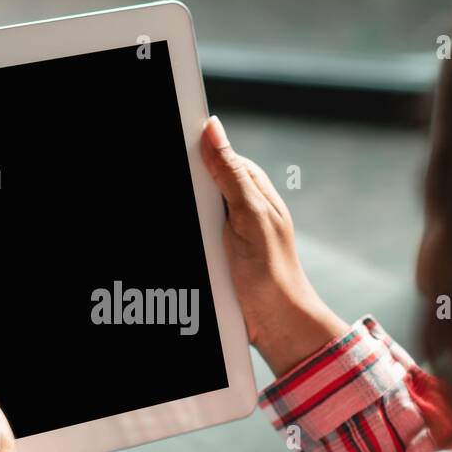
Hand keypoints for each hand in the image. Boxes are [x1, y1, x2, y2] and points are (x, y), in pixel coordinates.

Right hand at [200, 116, 349, 375]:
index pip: (214, 154)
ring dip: (189, 221)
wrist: (276, 322)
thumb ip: (230, 173)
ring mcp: (225, 230)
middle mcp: (238, 205)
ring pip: (192, 212)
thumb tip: (213, 129)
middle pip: (197, 185)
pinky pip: (194, 237)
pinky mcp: (215, 253)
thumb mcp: (249, 215)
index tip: (176, 156)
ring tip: (201, 244)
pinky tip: (194, 251)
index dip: (191, 151)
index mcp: (251, 188)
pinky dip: (191, 239)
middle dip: (189, 194)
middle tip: (197, 220)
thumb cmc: (272, 271)